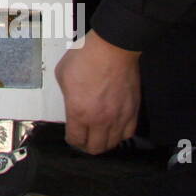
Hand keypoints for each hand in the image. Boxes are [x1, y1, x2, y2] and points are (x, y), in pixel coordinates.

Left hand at [54, 30, 140, 154]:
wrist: (112, 48)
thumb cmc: (86, 57)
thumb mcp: (62, 75)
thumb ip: (67, 95)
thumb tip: (71, 103)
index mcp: (79, 112)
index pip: (76, 139)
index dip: (72, 140)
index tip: (71, 136)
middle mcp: (100, 119)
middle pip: (95, 148)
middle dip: (87, 146)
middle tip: (85, 140)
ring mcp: (118, 116)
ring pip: (113, 143)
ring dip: (105, 142)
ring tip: (100, 135)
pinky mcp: (132, 110)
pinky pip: (128, 133)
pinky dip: (120, 134)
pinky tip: (115, 128)